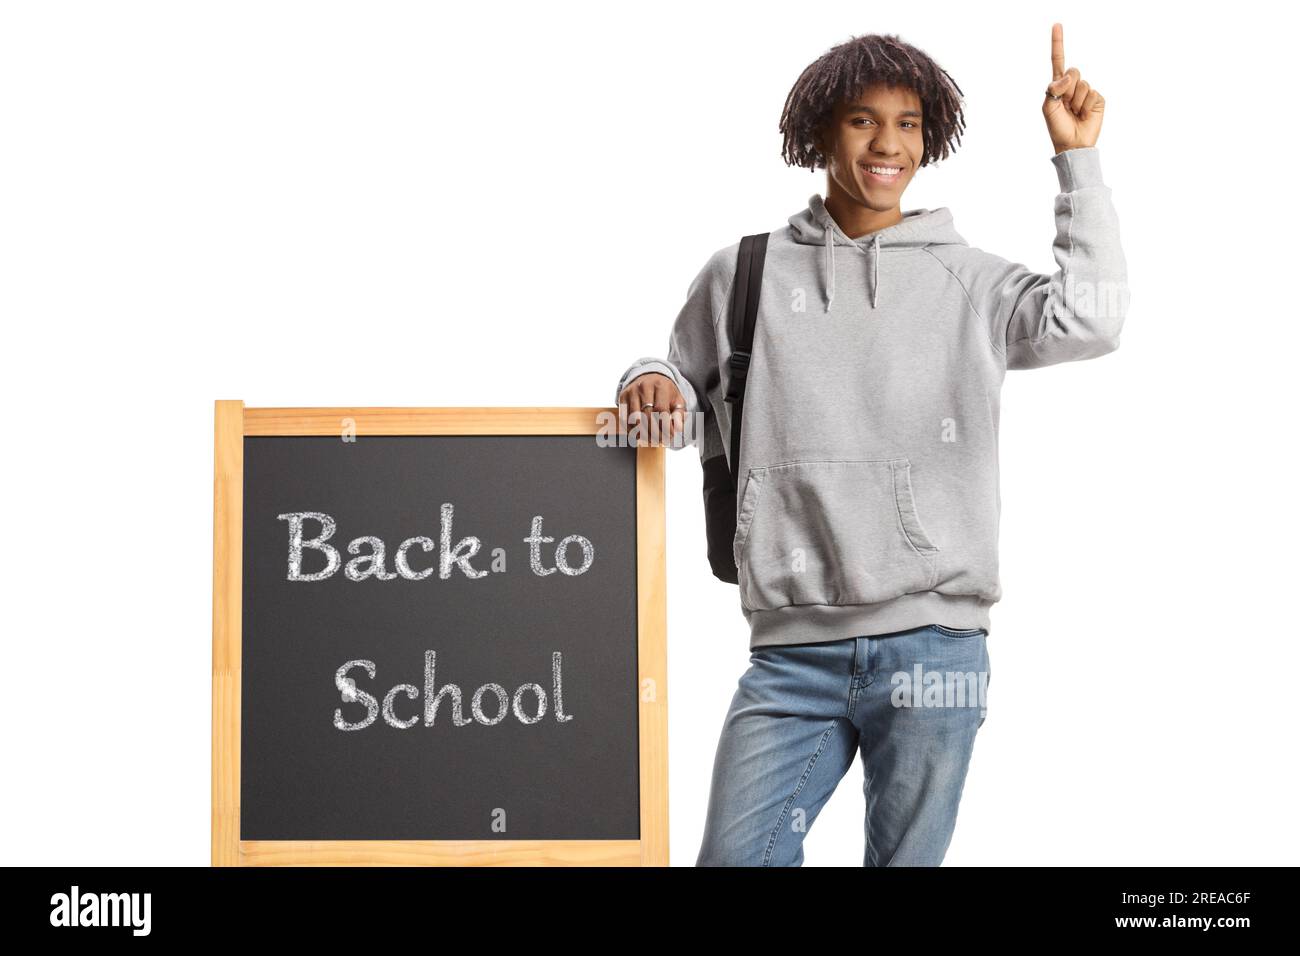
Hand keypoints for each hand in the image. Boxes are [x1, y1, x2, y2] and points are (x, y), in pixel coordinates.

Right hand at [617, 373, 686, 446]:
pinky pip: (625, 418)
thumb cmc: (665, 393)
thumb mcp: (676, 400)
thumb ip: (679, 414)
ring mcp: (631, 391)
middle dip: (655, 433)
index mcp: (660, 386)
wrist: (649, 377)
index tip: (671, 436)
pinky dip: (632, 430)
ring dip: (643, 434)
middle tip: (661, 441)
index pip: (661, 410)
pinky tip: (640, 435)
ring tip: (652, 441)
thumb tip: (677, 429)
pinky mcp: (622, 397)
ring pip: (635, 419)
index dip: (666, 426)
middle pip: (647, 416)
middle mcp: (644, 386)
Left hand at [1043, 22, 1104, 152]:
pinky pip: (1093, 94)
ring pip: (1083, 84)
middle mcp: (1073, 86)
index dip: (1058, 43)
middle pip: (1073, 71)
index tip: (1056, 25)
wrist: (1073, 144)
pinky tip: (1084, 115)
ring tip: (1075, 113)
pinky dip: (1086, 106)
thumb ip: (1053, 89)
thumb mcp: (1048, 108)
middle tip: (1066, 106)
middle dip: (1068, 88)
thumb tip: (1069, 75)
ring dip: (1076, 101)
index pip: (1058, 61)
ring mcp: (1086, 92)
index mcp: (1058, 86)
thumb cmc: (1058, 128)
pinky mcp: (1098, 100)